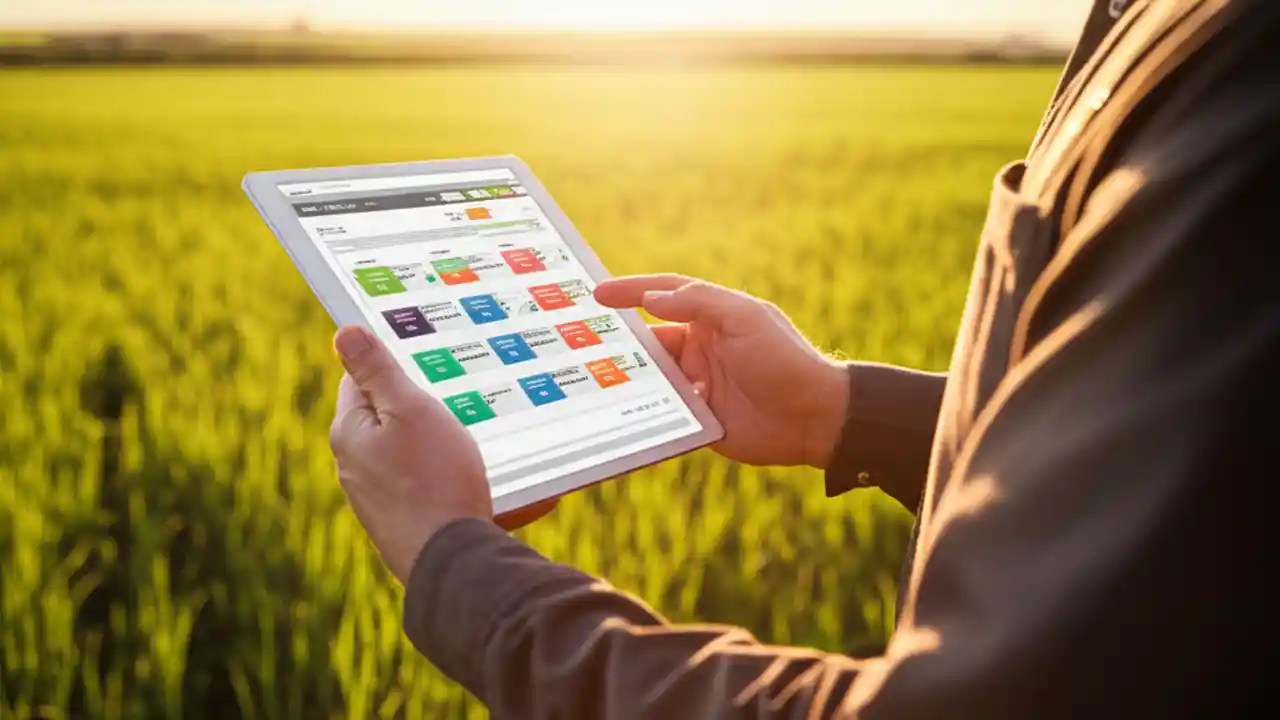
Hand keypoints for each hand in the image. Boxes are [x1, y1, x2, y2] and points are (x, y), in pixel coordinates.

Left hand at [329, 325, 553, 583]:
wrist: (451, 559)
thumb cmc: (434, 478)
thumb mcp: (410, 409)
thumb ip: (377, 371)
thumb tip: (343, 332)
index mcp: (349, 433)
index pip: (360, 381)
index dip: (393, 369)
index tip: (427, 367)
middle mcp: (353, 467)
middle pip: (385, 418)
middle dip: (418, 408)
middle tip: (457, 404)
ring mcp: (375, 500)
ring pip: (406, 454)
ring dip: (434, 445)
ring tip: (469, 446)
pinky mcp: (400, 523)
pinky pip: (421, 486)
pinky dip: (442, 478)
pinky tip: (468, 482)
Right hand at [594, 275, 848, 467]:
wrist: (815, 418)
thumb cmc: (784, 360)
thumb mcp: (745, 319)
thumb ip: (698, 302)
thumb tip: (651, 298)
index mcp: (712, 318)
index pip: (664, 295)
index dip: (631, 291)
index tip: (598, 294)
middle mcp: (701, 348)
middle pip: (650, 340)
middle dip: (621, 341)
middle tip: (582, 341)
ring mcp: (698, 384)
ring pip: (652, 377)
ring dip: (629, 377)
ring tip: (591, 379)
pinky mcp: (698, 418)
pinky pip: (662, 411)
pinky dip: (643, 409)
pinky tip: (618, 410)